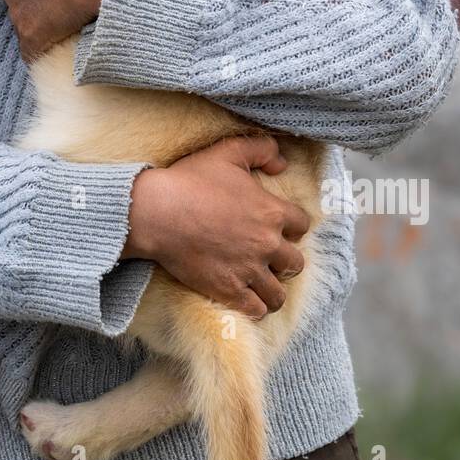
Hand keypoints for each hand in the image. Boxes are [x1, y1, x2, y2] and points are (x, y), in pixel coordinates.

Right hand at [125, 134, 308, 317]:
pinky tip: (248, 299)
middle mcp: (267, 244)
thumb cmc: (190, 181)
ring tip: (262, 284)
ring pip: (278, 293)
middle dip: (284, 260)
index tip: (278, 228)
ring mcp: (249, 270)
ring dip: (273, 288)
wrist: (157, 212)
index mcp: (271, 211)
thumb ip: (261, 149)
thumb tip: (282, 164)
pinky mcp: (229, 290)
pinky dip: (255, 307)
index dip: (291, 226)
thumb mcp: (228, 151)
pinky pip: (257, 310)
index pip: (302, 225)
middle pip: (295, 262)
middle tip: (268, 257)